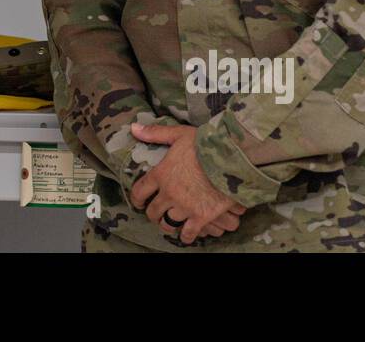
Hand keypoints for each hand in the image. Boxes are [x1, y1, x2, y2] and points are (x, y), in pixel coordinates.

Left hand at [129, 123, 246, 244]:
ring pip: (168, 223)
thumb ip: (155, 133)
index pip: (139, 191)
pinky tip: (185, 234)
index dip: (136, 199)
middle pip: (153, 211)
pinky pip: (188, 233)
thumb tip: (133, 128)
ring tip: (169, 223)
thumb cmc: (204, 144)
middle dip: (152, 214)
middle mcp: (169, 193)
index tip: (138, 202)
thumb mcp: (178, 134)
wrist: (230, 158)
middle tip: (155, 213)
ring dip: (166, 224)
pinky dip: (185, 236)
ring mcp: (184, 207)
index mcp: (161, 174)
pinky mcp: (201, 217)